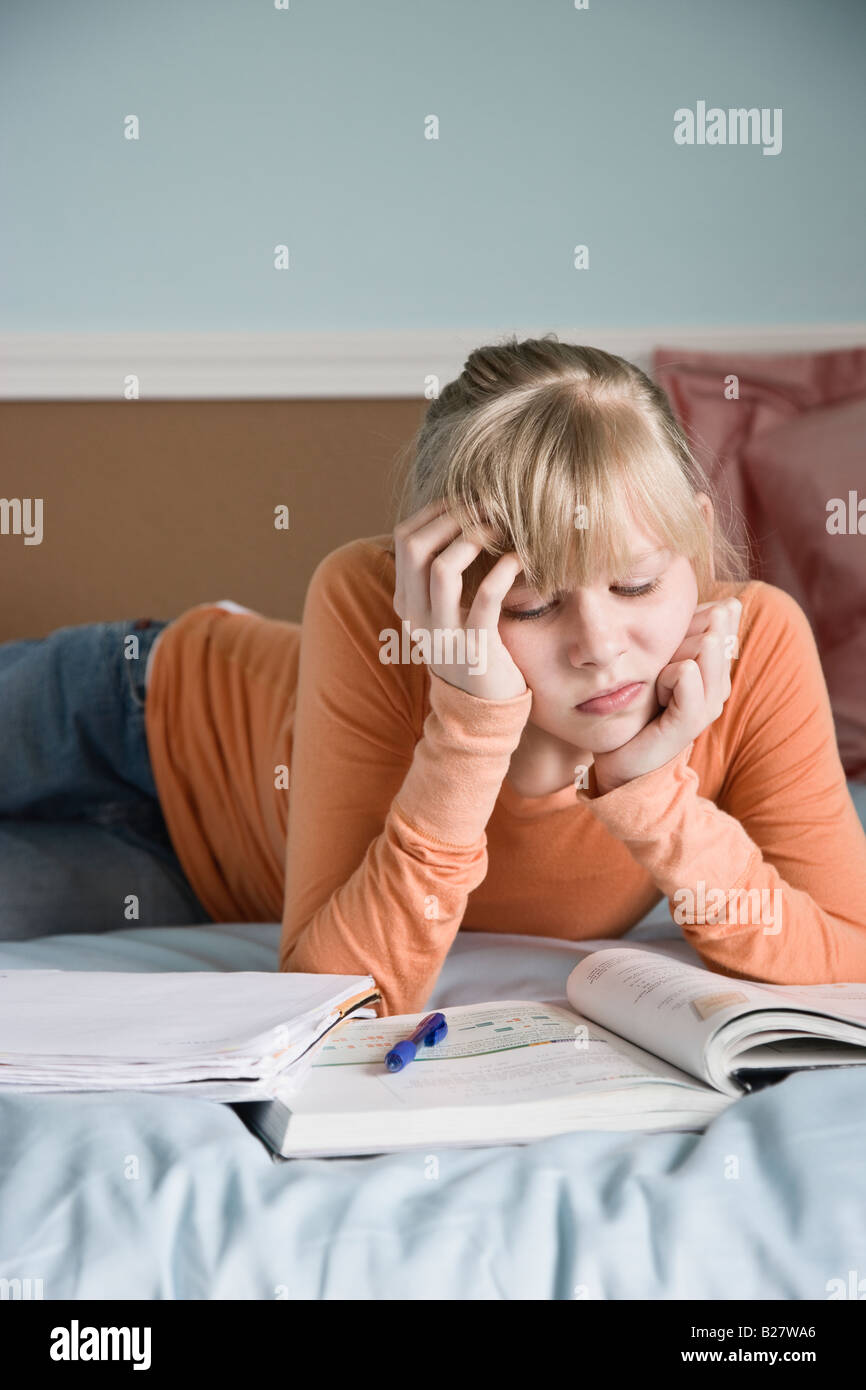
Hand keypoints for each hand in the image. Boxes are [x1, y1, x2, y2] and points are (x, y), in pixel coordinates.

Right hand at [392, 500, 528, 700]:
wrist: (482, 710)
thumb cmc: (474, 648)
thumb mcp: (449, 612)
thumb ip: (446, 576)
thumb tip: (463, 521)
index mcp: (407, 602)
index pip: (404, 540)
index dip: (435, 512)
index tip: (468, 501)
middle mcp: (416, 616)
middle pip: (414, 547)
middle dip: (452, 518)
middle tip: (488, 508)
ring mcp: (443, 634)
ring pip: (442, 570)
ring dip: (473, 539)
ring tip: (502, 529)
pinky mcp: (475, 648)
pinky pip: (486, 599)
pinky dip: (503, 570)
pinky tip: (520, 559)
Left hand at [590, 596, 742, 794]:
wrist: (620, 760)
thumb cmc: (634, 706)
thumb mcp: (656, 660)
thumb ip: (678, 632)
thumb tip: (715, 599)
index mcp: (714, 666)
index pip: (720, 615)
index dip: (689, 617)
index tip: (663, 646)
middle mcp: (719, 682)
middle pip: (712, 625)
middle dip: (677, 635)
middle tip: (656, 669)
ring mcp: (710, 702)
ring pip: (705, 645)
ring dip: (671, 656)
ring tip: (656, 683)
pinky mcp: (692, 720)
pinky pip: (688, 674)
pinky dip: (667, 677)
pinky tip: (658, 694)